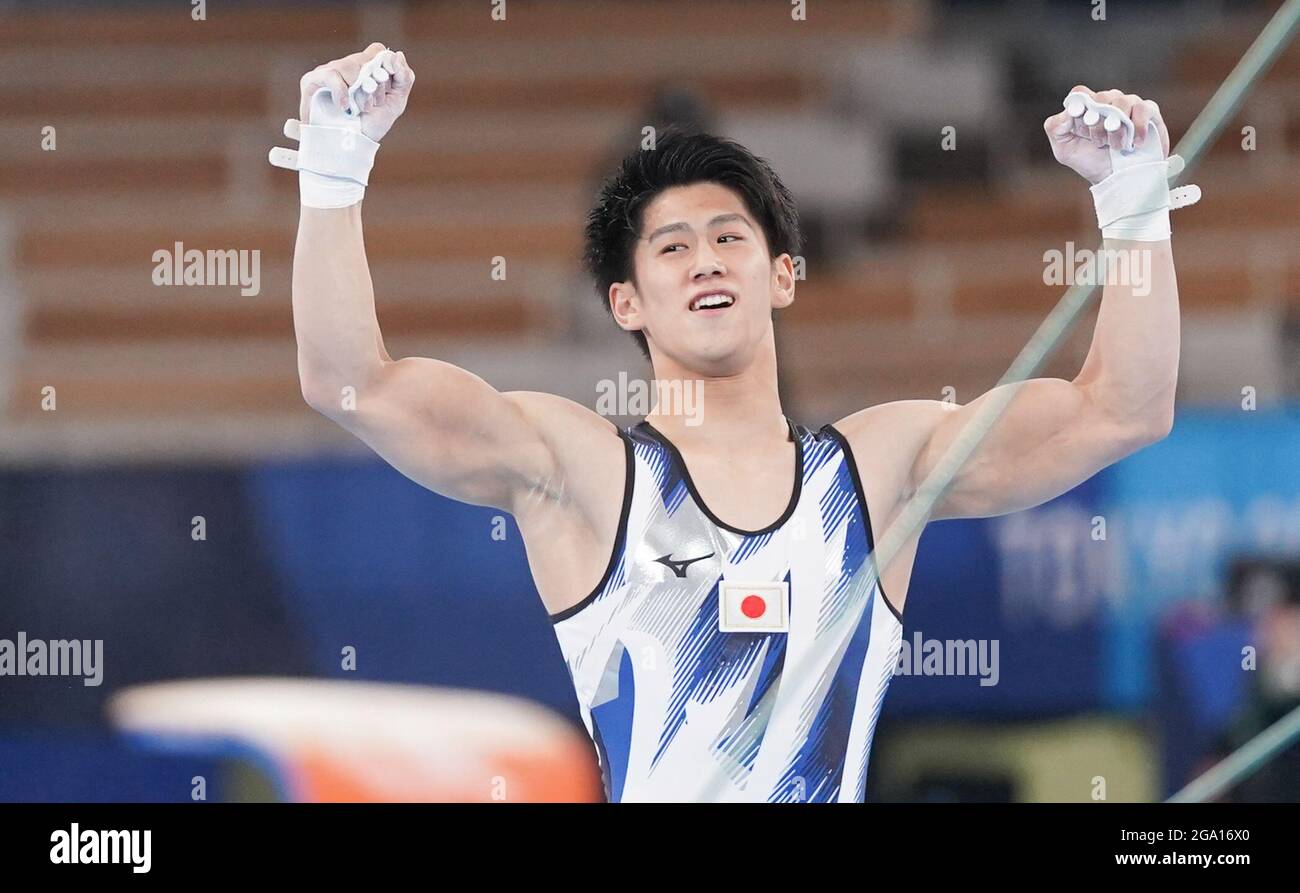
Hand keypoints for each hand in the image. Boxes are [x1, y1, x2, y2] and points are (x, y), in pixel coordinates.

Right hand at [297, 42, 414, 141]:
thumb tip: (397, 54)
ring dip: (359, 90)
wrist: (353, 146)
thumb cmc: (372, 125)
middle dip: (375, 85)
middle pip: (365, 59)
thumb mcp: (396, 102)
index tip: (390, 86)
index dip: (387, 64)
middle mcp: (348, 66)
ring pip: (349, 66)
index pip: (378, 51)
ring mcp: (330, 71)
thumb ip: (404, 78)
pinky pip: (330, 75)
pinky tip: (345, 105)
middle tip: (374, 105)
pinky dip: (341, 90)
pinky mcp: (312, 80)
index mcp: (367, 68)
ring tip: (361, 108)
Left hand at [1043, 86, 1169, 184]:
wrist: (1117, 180)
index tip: (1082, 124)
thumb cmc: (1091, 162)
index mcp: (1086, 108)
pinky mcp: (1150, 113)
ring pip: (1122, 102)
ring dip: (1116, 127)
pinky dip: (1138, 127)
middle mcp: (1108, 102)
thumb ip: (1056, 128)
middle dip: (1098, 122)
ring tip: (1115, 147)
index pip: (1080, 93)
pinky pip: (1144, 109)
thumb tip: (1068, 111)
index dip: (1079, 106)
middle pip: (1101, 97)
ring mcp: (1129, 105)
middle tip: (1099, 142)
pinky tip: (1134, 144)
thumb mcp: (1065, 150)